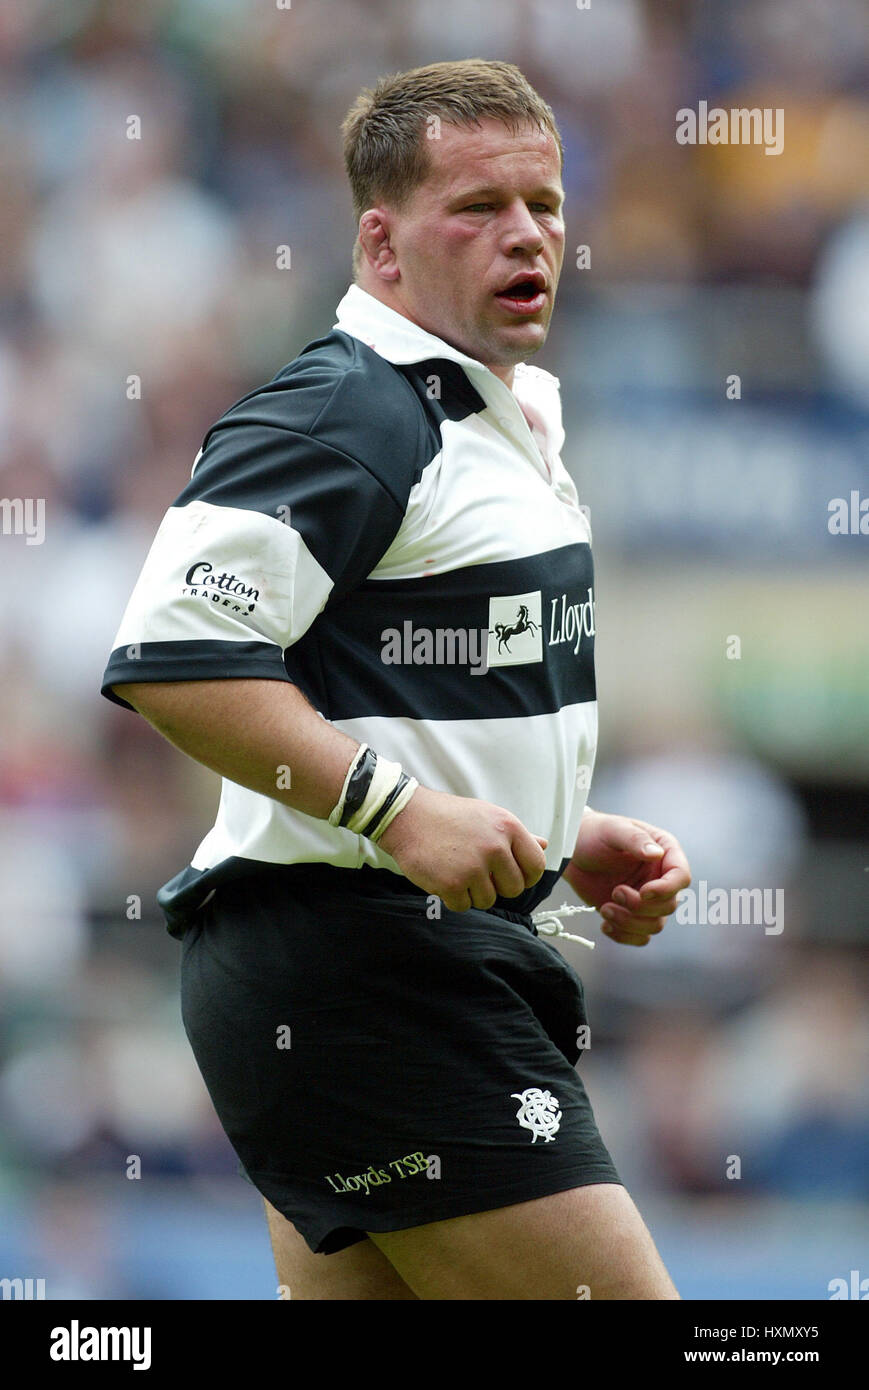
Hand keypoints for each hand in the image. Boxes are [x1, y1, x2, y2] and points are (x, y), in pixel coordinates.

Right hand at [377, 785, 547, 912]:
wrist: (407, 816)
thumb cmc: (451, 817)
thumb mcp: (488, 816)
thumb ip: (518, 835)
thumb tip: (544, 846)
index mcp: (508, 827)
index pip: (536, 866)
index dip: (526, 876)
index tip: (511, 875)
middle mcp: (495, 847)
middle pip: (514, 889)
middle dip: (497, 886)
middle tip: (477, 871)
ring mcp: (473, 867)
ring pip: (489, 900)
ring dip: (473, 892)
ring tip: (457, 870)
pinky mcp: (452, 884)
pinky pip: (464, 906)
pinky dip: (453, 898)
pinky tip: (443, 877)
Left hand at [562, 809, 690, 946]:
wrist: (571, 852)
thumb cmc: (593, 834)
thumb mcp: (613, 830)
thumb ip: (635, 840)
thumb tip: (657, 854)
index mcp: (665, 852)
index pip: (681, 876)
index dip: (666, 889)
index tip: (643, 892)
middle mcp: (661, 877)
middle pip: (669, 906)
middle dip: (640, 906)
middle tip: (614, 892)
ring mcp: (647, 899)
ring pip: (655, 925)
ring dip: (629, 923)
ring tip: (605, 909)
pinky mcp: (632, 914)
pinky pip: (640, 937)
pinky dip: (624, 936)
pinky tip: (605, 924)